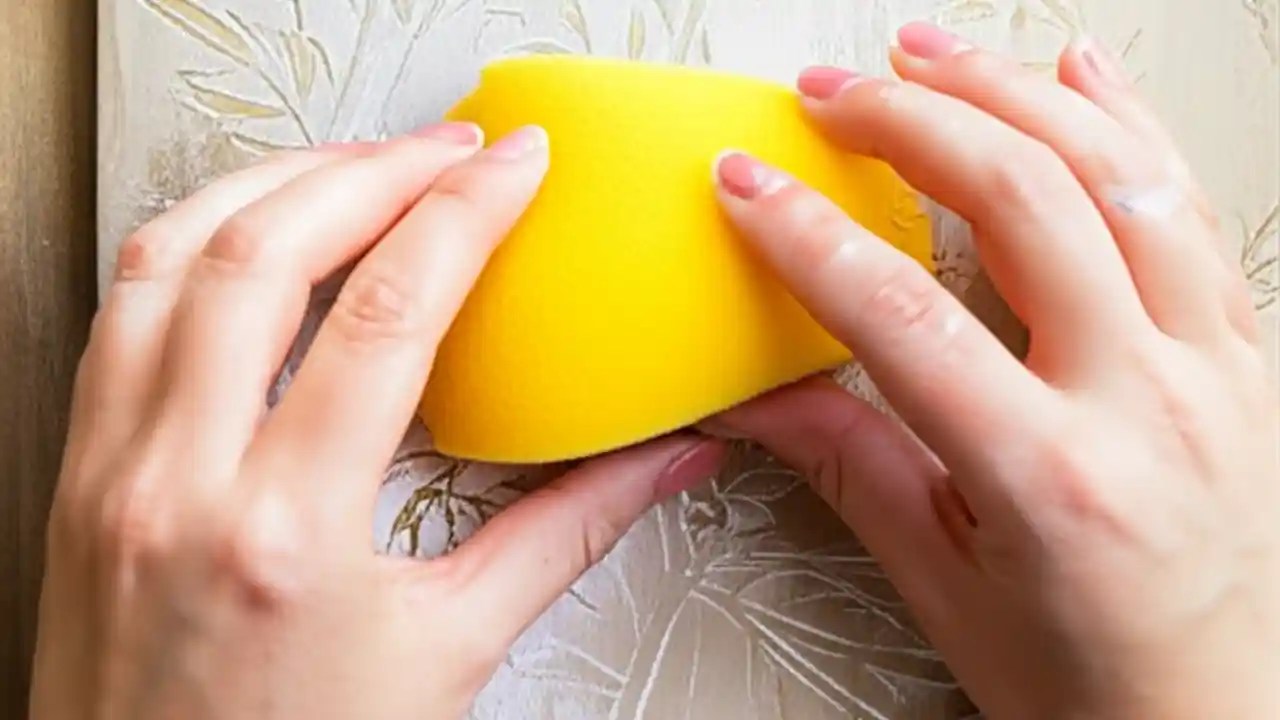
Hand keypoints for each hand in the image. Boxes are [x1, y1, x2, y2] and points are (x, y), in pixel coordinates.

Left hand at [30, 124, 724, 719]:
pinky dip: (193, 241)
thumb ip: (564, 537)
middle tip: (447, 148)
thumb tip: (660, 465)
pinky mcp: (84, 475)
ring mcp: (114, 472)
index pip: (386, 313)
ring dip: (271, 184)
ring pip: (169, 258)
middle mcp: (182, 484)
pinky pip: (119, 311)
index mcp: (291, 532)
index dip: (463, 214)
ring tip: (354, 165)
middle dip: (372, 169)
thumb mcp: (451, 654)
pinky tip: (252, 236)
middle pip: (266, 253)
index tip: (511, 169)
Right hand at [708, 23, 1278, 719]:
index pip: (902, 315)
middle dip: (912, 123)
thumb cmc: (1089, 681)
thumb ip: (845, 459)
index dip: (807, 235)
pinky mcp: (1246, 355)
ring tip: (934, 52)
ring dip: (1016, 94)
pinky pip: (1191, 208)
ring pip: (1120, 177)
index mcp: (1053, 479)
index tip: (749, 185)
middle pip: (1024, 203)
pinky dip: (1131, 124)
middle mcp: (1152, 406)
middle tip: (835, 93)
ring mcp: (1217, 370)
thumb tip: (751, 391)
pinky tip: (1081, 74)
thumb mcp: (939, 579)